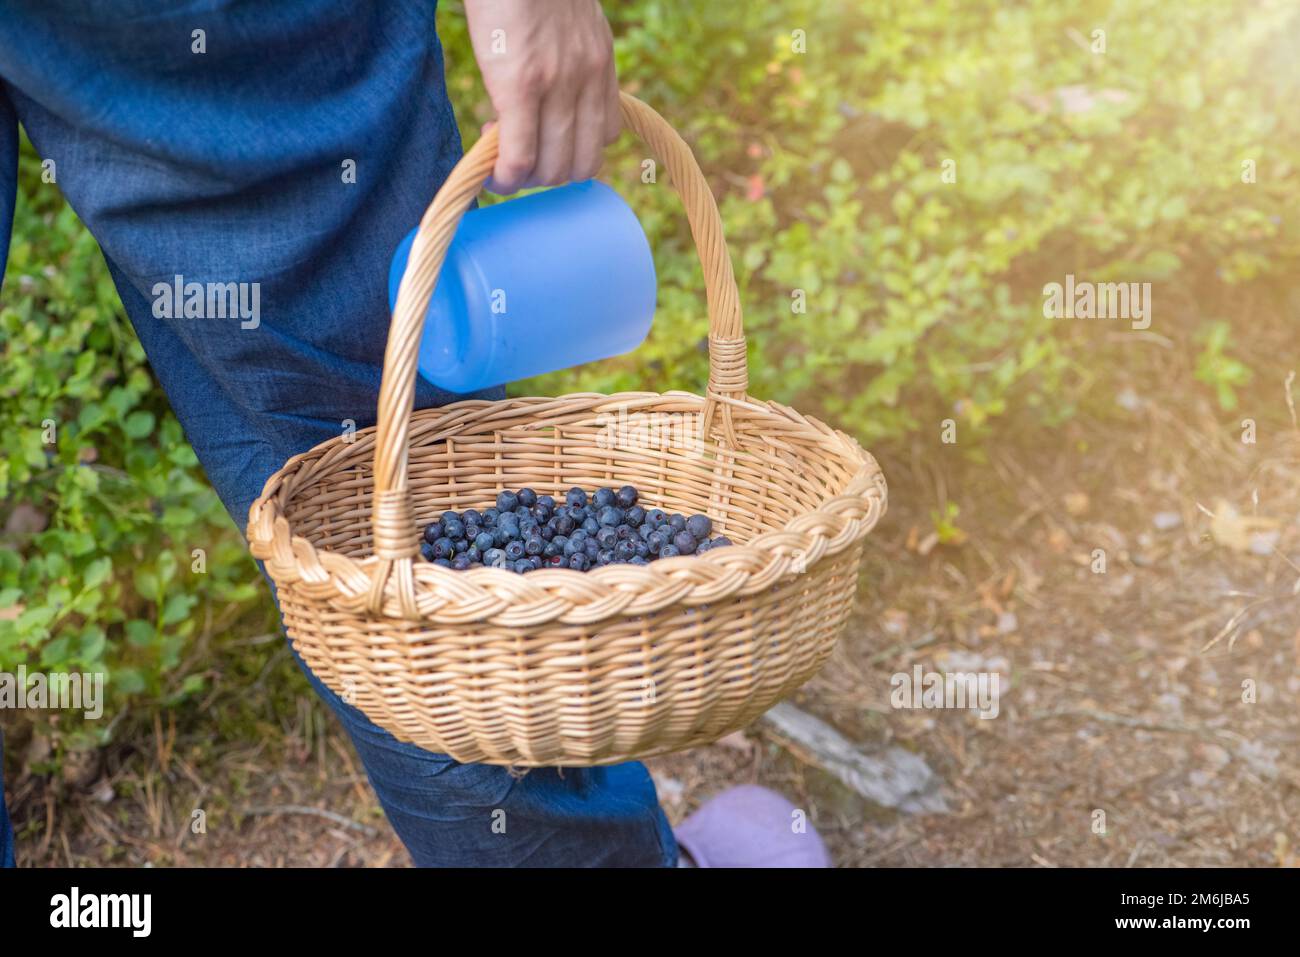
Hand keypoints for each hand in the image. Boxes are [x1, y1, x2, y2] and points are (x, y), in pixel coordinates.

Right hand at [464, 0, 620, 193]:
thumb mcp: (573, 22)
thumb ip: (573, 57)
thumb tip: (555, 90)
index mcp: (601, 65)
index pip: (604, 139)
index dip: (572, 153)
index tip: (543, 142)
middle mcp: (587, 80)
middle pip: (582, 165)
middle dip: (548, 174)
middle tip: (517, 156)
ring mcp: (556, 86)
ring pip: (553, 168)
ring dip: (526, 178)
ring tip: (500, 157)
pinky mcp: (520, 86)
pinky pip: (519, 155)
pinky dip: (506, 176)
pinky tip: (491, 171)